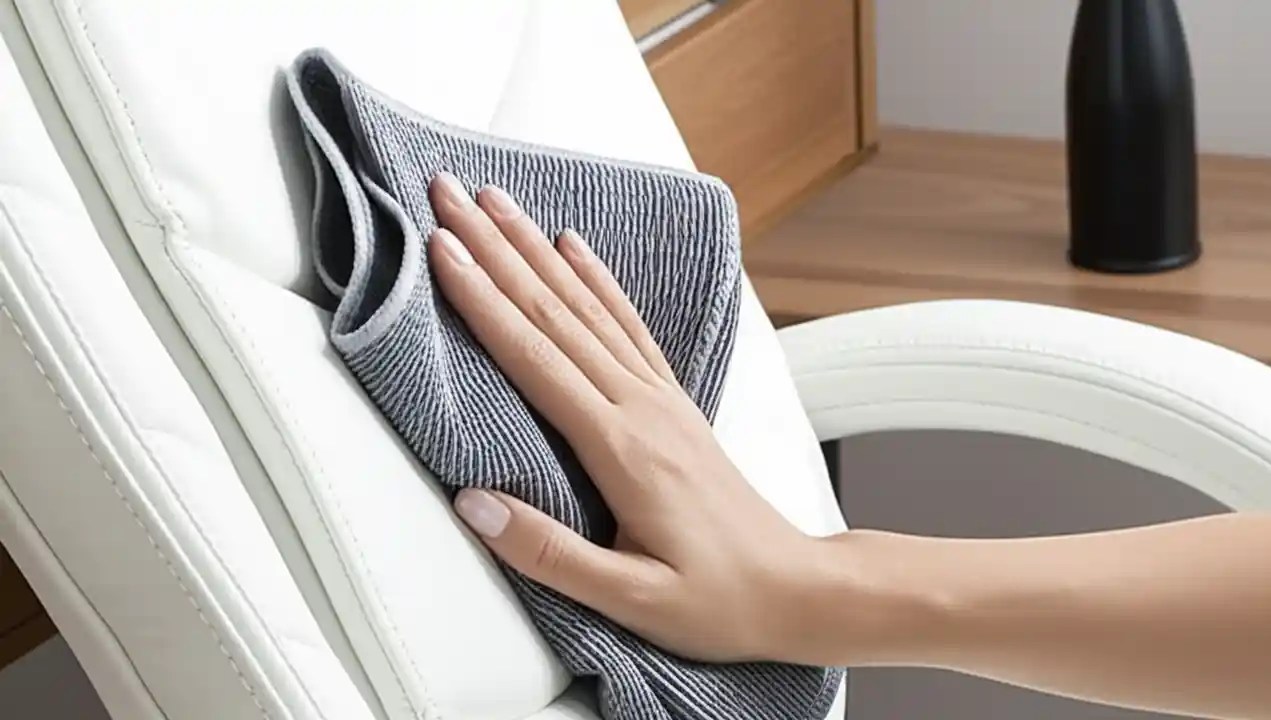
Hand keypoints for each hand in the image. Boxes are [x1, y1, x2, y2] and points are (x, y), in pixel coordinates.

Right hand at [424, 172, 832, 663]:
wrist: (798, 588)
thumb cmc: (720, 601)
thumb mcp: (633, 600)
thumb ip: (550, 554)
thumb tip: (471, 502)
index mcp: (622, 449)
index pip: (536, 358)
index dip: (483, 301)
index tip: (442, 250)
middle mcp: (640, 407)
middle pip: (553, 312)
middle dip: (495, 250)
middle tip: (449, 194)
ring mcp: (660, 398)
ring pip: (586, 306)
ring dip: (534, 250)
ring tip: (496, 202)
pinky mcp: (673, 403)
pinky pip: (629, 325)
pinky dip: (597, 280)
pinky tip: (575, 247)